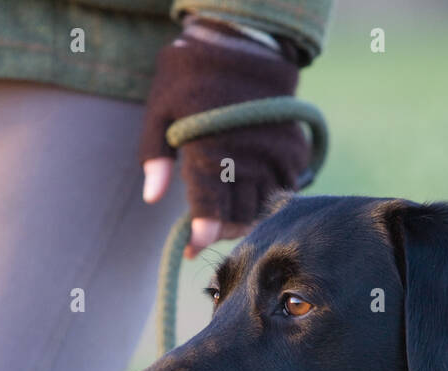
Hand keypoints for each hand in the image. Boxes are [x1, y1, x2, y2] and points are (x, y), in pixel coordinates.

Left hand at [138, 20, 307, 258]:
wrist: (246, 46)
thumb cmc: (192, 78)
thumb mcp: (160, 109)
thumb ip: (154, 156)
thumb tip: (152, 199)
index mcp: (208, 150)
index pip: (209, 209)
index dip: (202, 235)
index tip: (192, 248)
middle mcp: (246, 159)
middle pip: (237, 218)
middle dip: (219, 229)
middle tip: (204, 226)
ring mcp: (275, 157)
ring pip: (261, 210)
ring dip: (243, 219)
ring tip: (226, 211)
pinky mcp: (294, 154)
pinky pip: (284, 193)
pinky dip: (267, 200)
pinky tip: (250, 191)